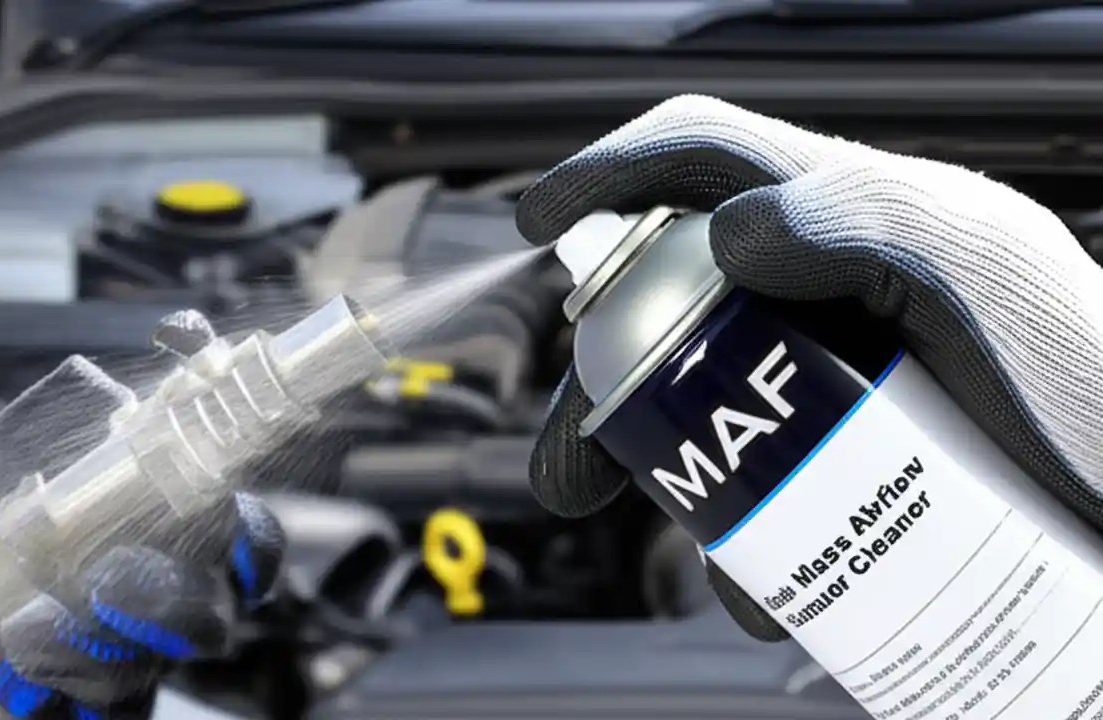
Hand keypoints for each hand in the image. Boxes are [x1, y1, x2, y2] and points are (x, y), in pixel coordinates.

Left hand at [0, 311, 283, 717]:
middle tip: (107, 581)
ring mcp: (109, 644)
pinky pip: (94, 717)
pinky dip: (61, 703)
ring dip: (91, 654)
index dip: (251, 552)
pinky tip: (15, 670)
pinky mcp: (61, 690)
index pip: (247, 542)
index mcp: (163, 520)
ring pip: (148, 675)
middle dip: (166, 606)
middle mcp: (150, 586)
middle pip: (209, 619)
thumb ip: (101, 394)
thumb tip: (185, 334)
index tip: (222, 548)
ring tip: (20, 625)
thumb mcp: (29, 429)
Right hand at [516, 94, 1102, 640]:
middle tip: (577, 475)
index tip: (535, 224)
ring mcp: (837, 378)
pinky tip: (770, 591)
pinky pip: (757, 491)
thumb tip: (729, 228)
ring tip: (714, 568)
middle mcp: (831, 291)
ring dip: (673, 493)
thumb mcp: (993, 277)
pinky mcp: (851, 458)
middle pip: (672, 311)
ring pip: (703, 415)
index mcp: (856, 216)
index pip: (705, 158)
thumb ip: (869, 216)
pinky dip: (738, 547)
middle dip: (607, 395)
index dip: (609, 175)